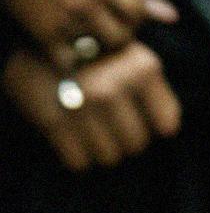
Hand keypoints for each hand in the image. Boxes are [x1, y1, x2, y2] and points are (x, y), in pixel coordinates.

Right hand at [0, 0, 175, 64]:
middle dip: (127, 28)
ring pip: (99, 51)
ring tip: (101, 30)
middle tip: (119, 18)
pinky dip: (78, 59)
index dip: (142, 8)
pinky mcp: (41, 35)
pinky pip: (69, 62)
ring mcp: (62, 23)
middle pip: (123, 35)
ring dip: (106, 44)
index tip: (133, 1)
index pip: (138, 10)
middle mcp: (85, 5)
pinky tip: (77, 43)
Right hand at [3, 39, 181, 170]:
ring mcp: (85, 107)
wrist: (34, 49)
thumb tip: (173, 87)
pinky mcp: (56, 123)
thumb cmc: (93, 53)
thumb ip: (153, 65)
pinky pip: (80, 162)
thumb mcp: (129, 49)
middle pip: (136, 145)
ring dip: (102, 148)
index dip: (156, 126)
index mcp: (142, 68)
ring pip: (109, 157)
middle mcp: (116, 87)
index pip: (167, 125)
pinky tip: (75, 133)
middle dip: (127, 139)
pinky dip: (78, 154)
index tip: (146, 120)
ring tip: (94, 127)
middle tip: (114, 124)